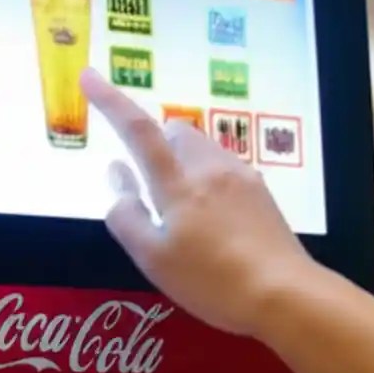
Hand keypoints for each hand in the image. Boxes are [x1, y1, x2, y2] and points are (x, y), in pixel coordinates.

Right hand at [81, 68, 320, 337]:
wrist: (284, 295)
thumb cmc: (211, 282)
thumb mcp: (152, 259)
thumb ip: (127, 215)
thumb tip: (116, 174)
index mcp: (178, 185)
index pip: (138, 130)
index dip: (110, 101)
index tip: (89, 77)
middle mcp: (210, 169)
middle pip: (176, 130)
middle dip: (155, 139)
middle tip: (147, 181)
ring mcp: (241, 177)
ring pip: (201, 148)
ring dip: (181, 161)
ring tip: (181, 211)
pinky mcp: (262, 193)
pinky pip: (223, 169)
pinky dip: (206, 179)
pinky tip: (211, 220)